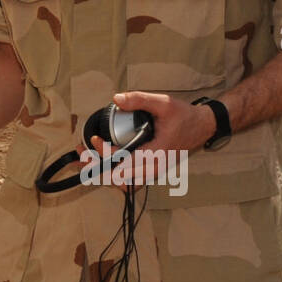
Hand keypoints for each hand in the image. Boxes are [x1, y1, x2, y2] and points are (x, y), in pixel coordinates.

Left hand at [81, 91, 213, 186]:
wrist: (200, 126)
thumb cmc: (183, 116)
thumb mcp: (163, 103)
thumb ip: (139, 99)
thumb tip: (116, 99)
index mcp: (156, 153)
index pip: (125, 163)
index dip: (105, 154)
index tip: (95, 140)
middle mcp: (154, 167)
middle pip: (120, 178)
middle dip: (97, 168)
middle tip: (80, 154)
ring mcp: (153, 171)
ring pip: (124, 182)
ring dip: (103, 172)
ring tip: (85, 159)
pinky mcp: (151, 170)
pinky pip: (130, 179)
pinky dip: (113, 173)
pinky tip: (102, 162)